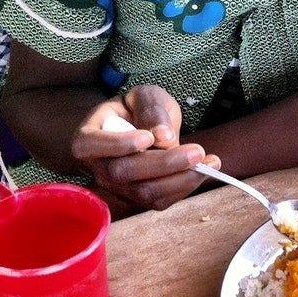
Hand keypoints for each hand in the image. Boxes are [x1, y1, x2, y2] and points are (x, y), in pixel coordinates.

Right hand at [71, 85, 218, 210]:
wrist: (135, 126)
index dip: (119, 144)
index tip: (148, 137)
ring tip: (210, 161)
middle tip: (197, 151)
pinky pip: (159, 201)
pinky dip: (185, 188)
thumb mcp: (144, 96)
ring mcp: (117, 187)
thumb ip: (151, 109)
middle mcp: (98, 168)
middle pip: (125, 173)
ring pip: (144, 192)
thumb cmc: (135, 109)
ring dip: (181, 179)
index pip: (92, 146)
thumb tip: (163, 136)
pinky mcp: (137, 198)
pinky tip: (205, 170)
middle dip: (164, 163)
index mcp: (87, 138)